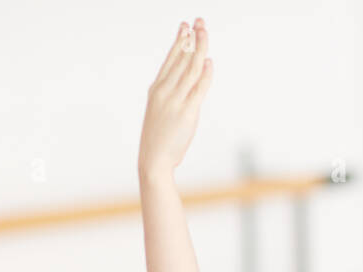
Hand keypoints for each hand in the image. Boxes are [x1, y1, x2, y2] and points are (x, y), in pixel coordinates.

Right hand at [139, 19, 212, 176]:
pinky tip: (209, 61)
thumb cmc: (159, 136)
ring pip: (190, 69)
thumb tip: (193, 75)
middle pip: (181, 59)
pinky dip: (205, 74)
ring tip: (205, 33)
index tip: (185, 26)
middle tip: (199, 22)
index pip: (170, 59)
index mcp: (156, 88)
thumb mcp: (161, 109)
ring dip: (199, 49)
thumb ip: (175, 92)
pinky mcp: (187, 112)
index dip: (179, 42)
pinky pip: (198, 88)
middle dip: (191, 38)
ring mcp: (176, 101)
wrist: (154, 159)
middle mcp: (165, 91)